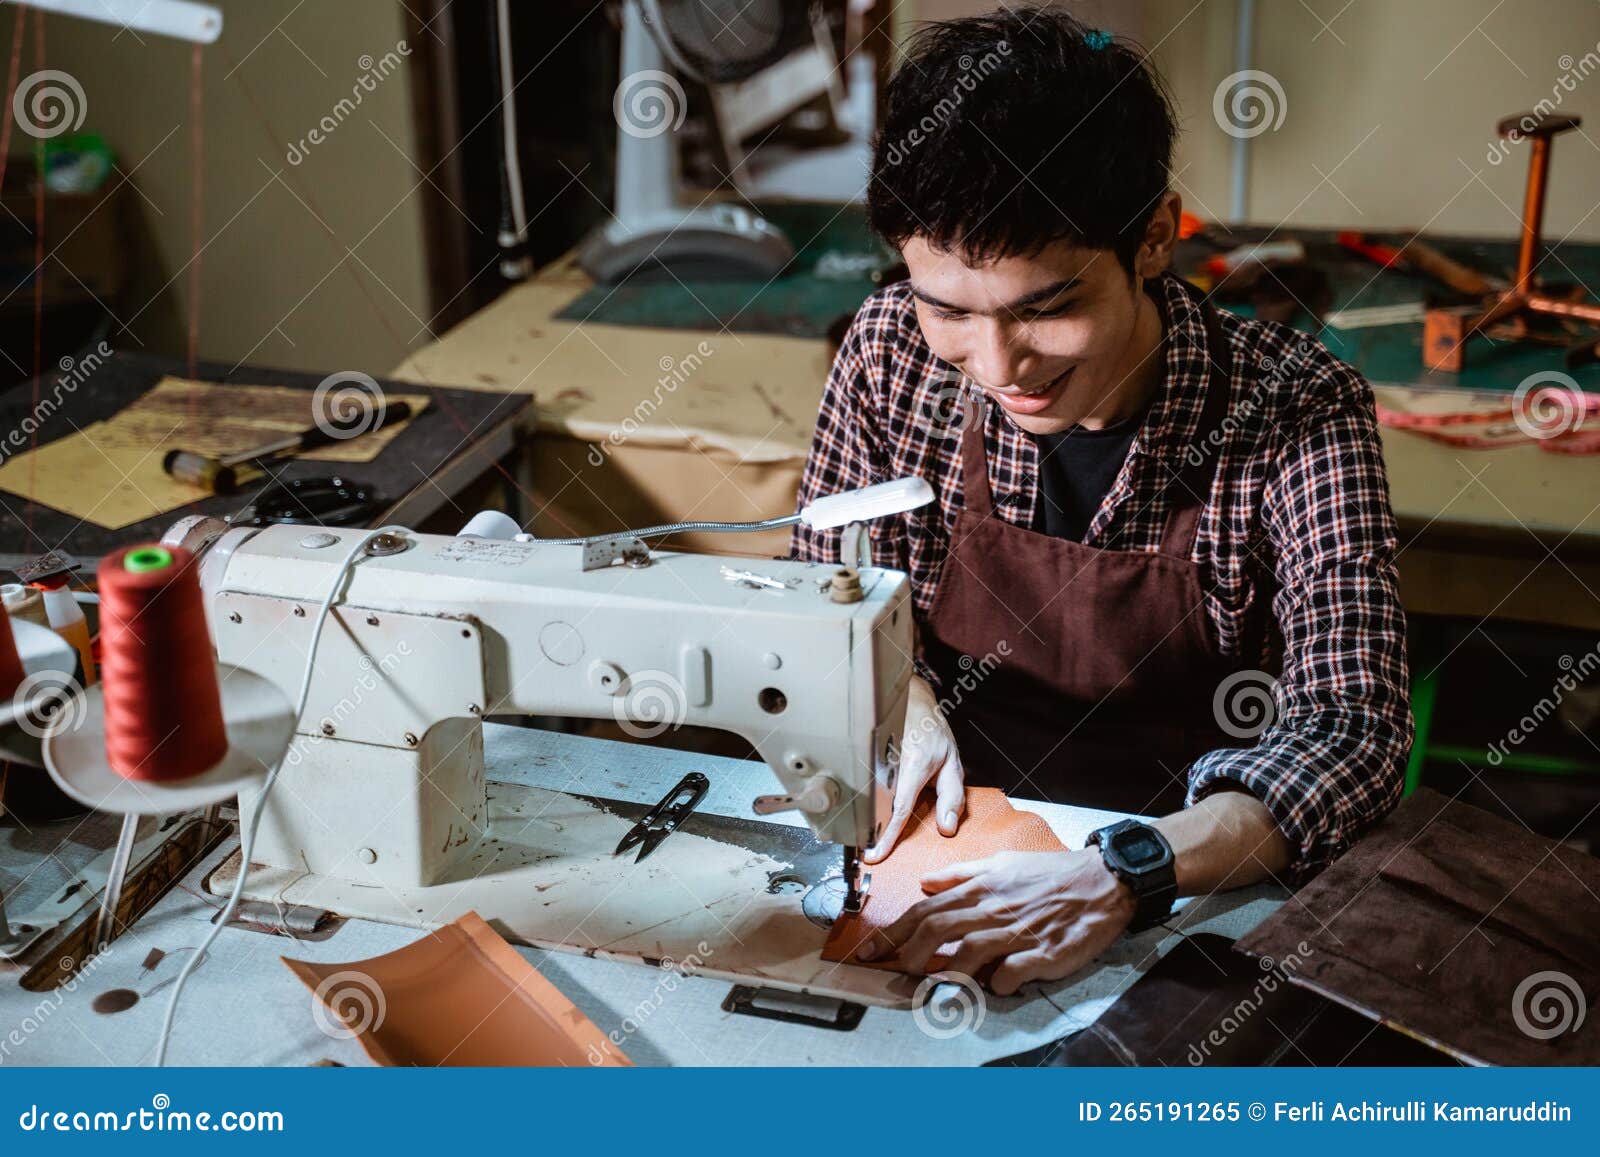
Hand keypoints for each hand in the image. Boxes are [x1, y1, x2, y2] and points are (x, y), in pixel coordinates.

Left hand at [854, 849, 1136, 994]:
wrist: (1102, 881)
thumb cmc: (1051, 873)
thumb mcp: (1001, 862)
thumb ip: (961, 874)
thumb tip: (926, 881)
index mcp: (980, 887)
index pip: (925, 909)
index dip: (893, 931)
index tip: (870, 951)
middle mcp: (992, 909)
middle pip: (936, 931)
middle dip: (907, 955)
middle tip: (894, 973)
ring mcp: (1016, 932)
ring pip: (967, 953)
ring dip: (945, 973)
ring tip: (935, 986)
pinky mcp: (1041, 953)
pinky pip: (1009, 975)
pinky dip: (994, 985)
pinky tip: (991, 988)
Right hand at [864, 674, 963, 862]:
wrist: (911, 703)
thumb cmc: (934, 734)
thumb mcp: (952, 764)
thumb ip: (952, 797)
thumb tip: (947, 829)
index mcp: (914, 766)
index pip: (900, 809)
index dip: (888, 836)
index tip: (875, 855)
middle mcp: (891, 764)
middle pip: (882, 808)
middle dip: (877, 832)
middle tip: (872, 852)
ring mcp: (876, 762)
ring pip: (874, 800)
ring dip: (873, 820)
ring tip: (870, 835)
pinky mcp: (868, 762)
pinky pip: (872, 790)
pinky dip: (872, 806)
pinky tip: (872, 814)